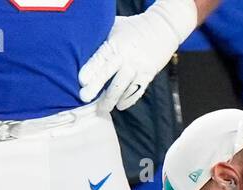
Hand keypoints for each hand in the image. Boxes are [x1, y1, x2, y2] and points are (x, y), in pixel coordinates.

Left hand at [78, 0, 196, 111]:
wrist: (162, 29)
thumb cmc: (132, 28)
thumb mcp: (115, 26)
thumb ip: (101, 38)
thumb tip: (80, 49)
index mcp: (116, 43)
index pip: (100, 58)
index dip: (91, 70)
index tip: (82, 81)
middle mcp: (127, 57)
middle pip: (109, 75)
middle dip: (96, 87)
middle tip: (84, 98)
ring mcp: (138, 68)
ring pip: (122, 88)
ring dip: (111, 100)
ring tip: (102, 109)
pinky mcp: (147, 76)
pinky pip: (136, 92)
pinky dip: (128, 100)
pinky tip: (120, 106)